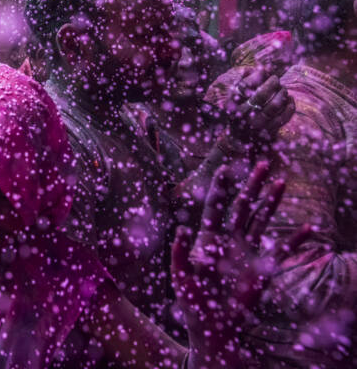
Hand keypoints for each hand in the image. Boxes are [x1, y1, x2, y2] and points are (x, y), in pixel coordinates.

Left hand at [172, 162, 310, 364]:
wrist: (212, 326)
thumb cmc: (192, 301)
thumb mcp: (181, 276)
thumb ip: (180, 253)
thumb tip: (182, 229)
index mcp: (209, 239)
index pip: (215, 207)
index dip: (220, 189)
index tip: (225, 167)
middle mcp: (230, 240)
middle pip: (242, 206)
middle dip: (251, 185)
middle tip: (262, 163)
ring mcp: (248, 252)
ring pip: (261, 220)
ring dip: (271, 202)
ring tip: (281, 181)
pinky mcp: (262, 269)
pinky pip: (282, 251)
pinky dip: (295, 241)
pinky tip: (308, 228)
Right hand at [224, 68, 294, 145]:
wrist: (238, 138)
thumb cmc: (239, 110)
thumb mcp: (235, 96)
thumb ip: (245, 80)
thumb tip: (261, 68)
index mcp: (233, 103)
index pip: (246, 85)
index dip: (258, 75)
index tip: (264, 70)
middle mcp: (243, 114)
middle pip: (262, 94)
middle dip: (273, 83)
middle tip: (276, 79)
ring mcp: (257, 124)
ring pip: (275, 105)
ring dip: (282, 93)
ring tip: (283, 89)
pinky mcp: (269, 132)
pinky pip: (284, 117)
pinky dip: (290, 106)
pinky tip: (290, 99)